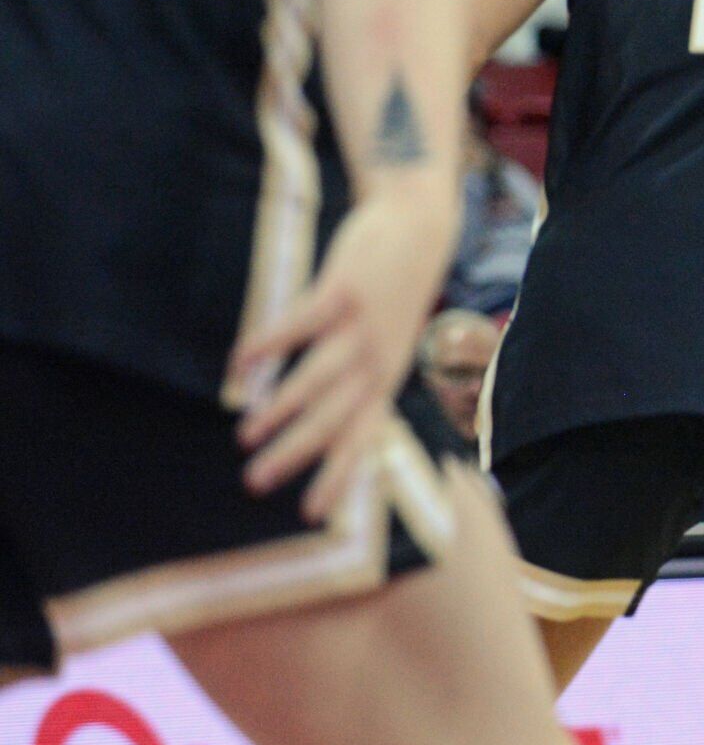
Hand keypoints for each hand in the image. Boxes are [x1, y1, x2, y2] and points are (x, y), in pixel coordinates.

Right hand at [229, 190, 457, 521]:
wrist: (420, 230)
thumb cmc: (394, 293)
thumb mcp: (386, 343)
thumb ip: (358, 376)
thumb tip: (318, 409)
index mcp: (386, 380)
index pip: (362, 440)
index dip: (338, 477)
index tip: (311, 514)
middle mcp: (378, 362)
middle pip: (334, 420)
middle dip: (295, 455)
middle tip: (255, 482)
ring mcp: (362, 328)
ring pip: (317, 380)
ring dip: (281, 410)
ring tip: (246, 435)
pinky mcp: (344, 293)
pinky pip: (300, 325)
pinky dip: (268, 345)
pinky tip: (241, 364)